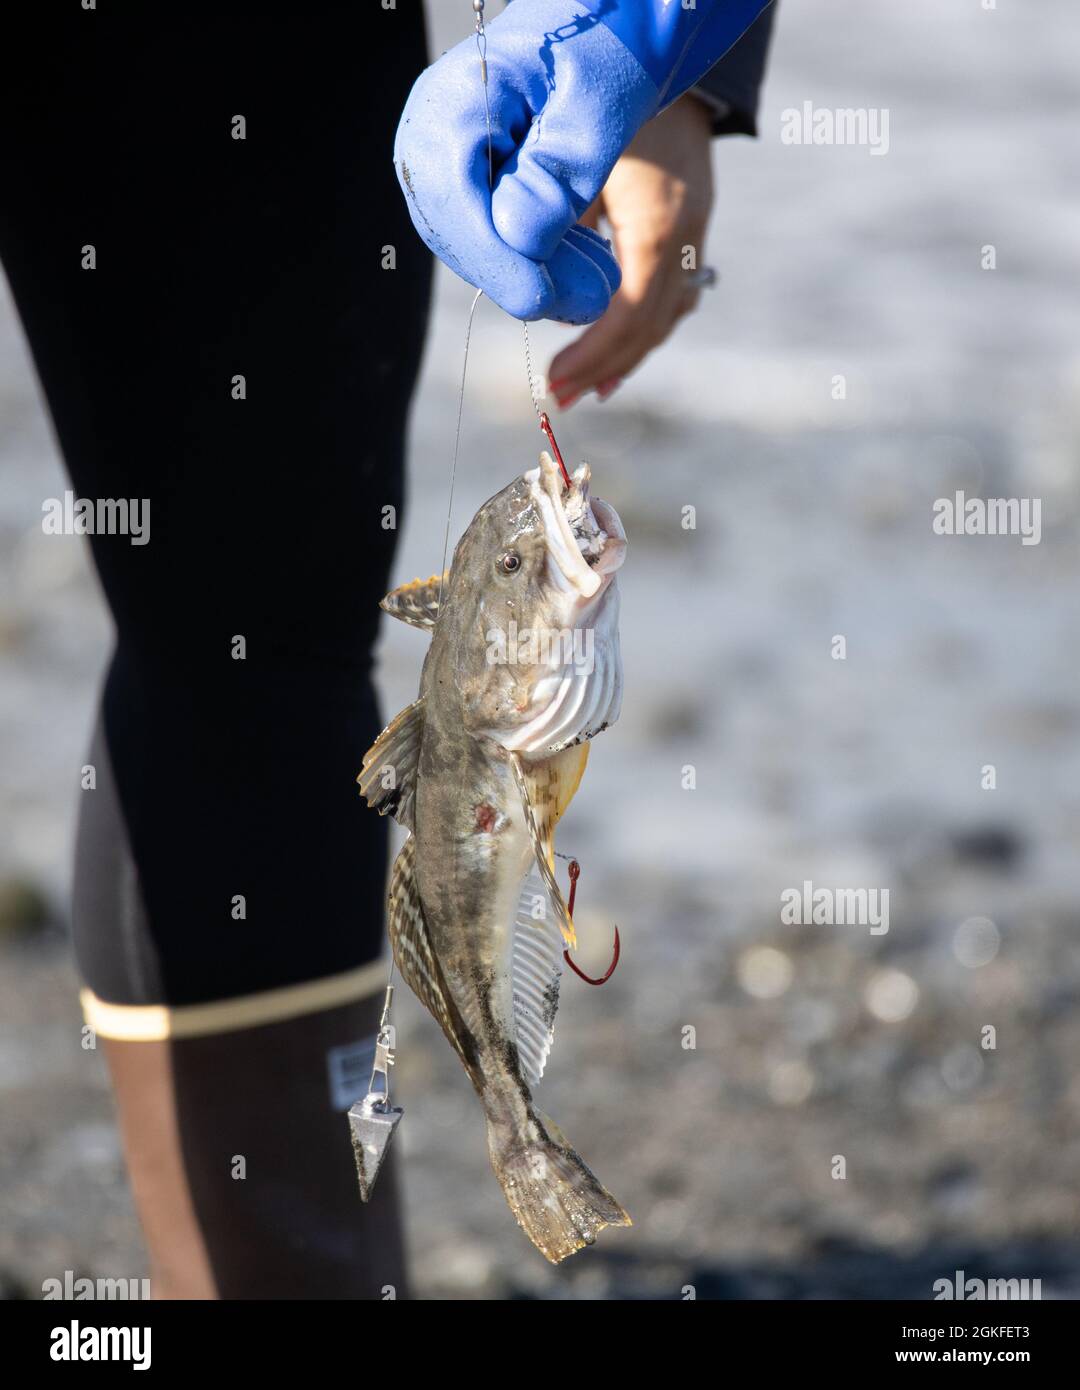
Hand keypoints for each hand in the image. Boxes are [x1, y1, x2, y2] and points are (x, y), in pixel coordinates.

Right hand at [394, 0, 659, 324]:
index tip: (540, 301)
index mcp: (454, 98)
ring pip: (475, 245)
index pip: (454, 199)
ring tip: (600, 281)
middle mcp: (432, 132)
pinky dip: (536, 262)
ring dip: (536, 275)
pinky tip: (584, 263)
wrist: (608, 25)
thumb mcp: (596, 106)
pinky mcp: (469, 186)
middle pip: (457, 231)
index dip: (495, 260)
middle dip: (523, 276)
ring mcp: (445, 162)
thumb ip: (556, 174)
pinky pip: (491, 239)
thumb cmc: (607, 50)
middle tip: (595, 298)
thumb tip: (518, 240)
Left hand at [548, 95, 715, 407]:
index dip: (591, 355)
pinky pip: (672, 293)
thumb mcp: (574, 154)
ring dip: (626, 356)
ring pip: (666, 315)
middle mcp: (687, 232)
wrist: (667, 48)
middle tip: (560, 399)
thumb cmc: (615, 100)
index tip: (554, 380)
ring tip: (588, 389)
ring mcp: (696, 230)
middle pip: (650, 326)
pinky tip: (618, 354)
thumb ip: (554, 218)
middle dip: (605, 367)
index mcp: (659, 220)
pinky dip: (643, 328)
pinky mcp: (691, 225)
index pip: (628, 313)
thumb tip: (533, 284)